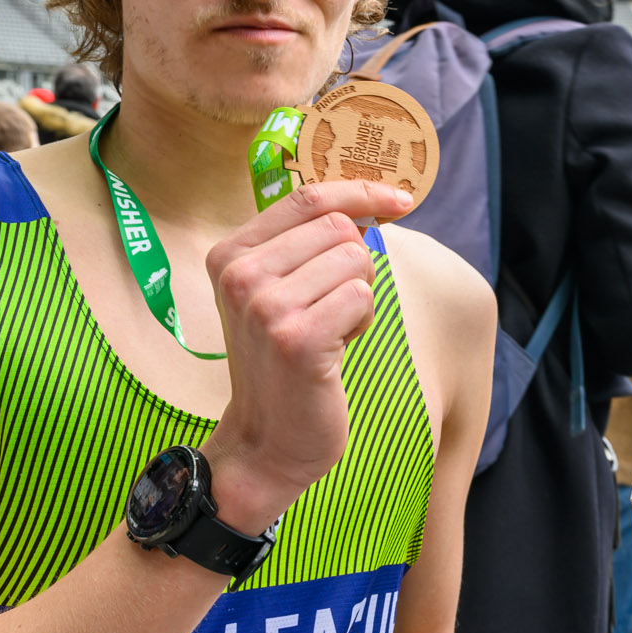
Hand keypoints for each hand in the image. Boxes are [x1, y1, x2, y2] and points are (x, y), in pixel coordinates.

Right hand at [201, 180, 413, 529]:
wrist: (266, 441)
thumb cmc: (283, 361)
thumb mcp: (277, 291)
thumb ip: (307, 243)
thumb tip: (377, 199)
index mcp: (230, 253)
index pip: (308, 198)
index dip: (361, 191)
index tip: (401, 200)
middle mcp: (240, 274)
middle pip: (341, 229)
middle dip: (354, 267)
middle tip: (328, 311)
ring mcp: (265, 306)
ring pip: (356, 261)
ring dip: (357, 299)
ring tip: (327, 333)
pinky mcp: (296, 338)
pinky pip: (361, 297)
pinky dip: (360, 322)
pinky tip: (334, 351)